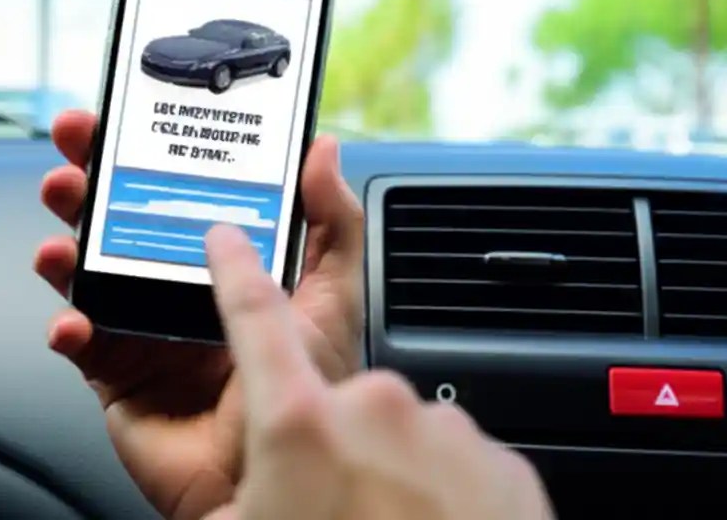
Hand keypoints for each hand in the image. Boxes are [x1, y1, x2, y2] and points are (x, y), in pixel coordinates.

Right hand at [33, 110, 364, 519]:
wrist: (283, 474)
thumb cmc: (317, 391)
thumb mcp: (332, 292)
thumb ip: (331, 220)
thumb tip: (323, 149)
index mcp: (226, 260)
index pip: (177, 191)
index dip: (147, 154)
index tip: (126, 118)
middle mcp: (179, 287)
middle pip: (118, 220)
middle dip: (89, 181)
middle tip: (74, 150)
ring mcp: (144, 329)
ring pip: (89, 273)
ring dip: (65, 246)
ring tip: (60, 233)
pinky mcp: (119, 376)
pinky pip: (81, 346)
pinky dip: (68, 329)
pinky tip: (73, 320)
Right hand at [199, 224, 554, 519]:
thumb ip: (236, 495)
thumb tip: (238, 490)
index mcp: (298, 425)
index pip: (253, 318)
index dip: (235, 268)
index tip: (227, 234)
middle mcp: (372, 408)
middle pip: (332, 410)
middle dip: (328, 455)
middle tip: (326, 512)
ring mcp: (443, 432)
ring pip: (398, 441)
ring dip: (386, 481)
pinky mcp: (499, 460)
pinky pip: (453, 466)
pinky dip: (439, 497)